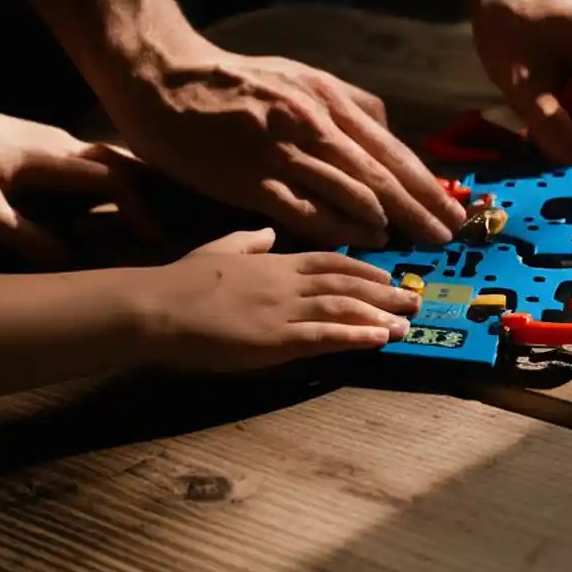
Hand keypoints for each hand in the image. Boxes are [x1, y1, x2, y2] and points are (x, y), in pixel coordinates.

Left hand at [0, 103, 157, 266]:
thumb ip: (21, 234)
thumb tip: (67, 261)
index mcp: (52, 157)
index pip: (114, 180)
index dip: (139, 209)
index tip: (155, 238)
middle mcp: (61, 144)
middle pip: (123, 162)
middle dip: (153, 189)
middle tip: (172, 221)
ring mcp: (53, 140)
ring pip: (108, 159)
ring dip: (134, 183)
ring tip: (153, 212)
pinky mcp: (42, 144)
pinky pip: (91, 161)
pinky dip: (112, 179)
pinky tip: (111, 199)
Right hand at [108, 50, 465, 247]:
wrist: (163, 79)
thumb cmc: (232, 81)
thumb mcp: (297, 77)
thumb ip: (344, 103)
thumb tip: (386, 129)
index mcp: (327, 100)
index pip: (390, 150)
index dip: (424, 184)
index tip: (451, 210)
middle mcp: (313, 124)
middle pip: (380, 175)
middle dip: (418, 209)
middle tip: (445, 236)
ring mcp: (283, 153)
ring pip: (350, 193)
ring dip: (387, 222)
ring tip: (411, 245)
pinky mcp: (252, 180)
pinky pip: (306, 210)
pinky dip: (340, 228)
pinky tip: (364, 241)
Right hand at [138, 228, 416, 371]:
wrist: (157, 306)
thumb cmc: (181, 282)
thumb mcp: (219, 249)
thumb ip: (249, 241)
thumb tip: (270, 231)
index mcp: (274, 262)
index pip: (330, 261)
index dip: (364, 269)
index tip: (388, 275)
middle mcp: (286, 282)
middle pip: (347, 284)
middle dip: (384, 292)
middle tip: (414, 300)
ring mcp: (283, 311)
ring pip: (343, 308)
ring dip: (379, 316)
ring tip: (407, 323)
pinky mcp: (276, 340)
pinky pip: (325, 336)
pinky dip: (356, 336)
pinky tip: (379, 339)